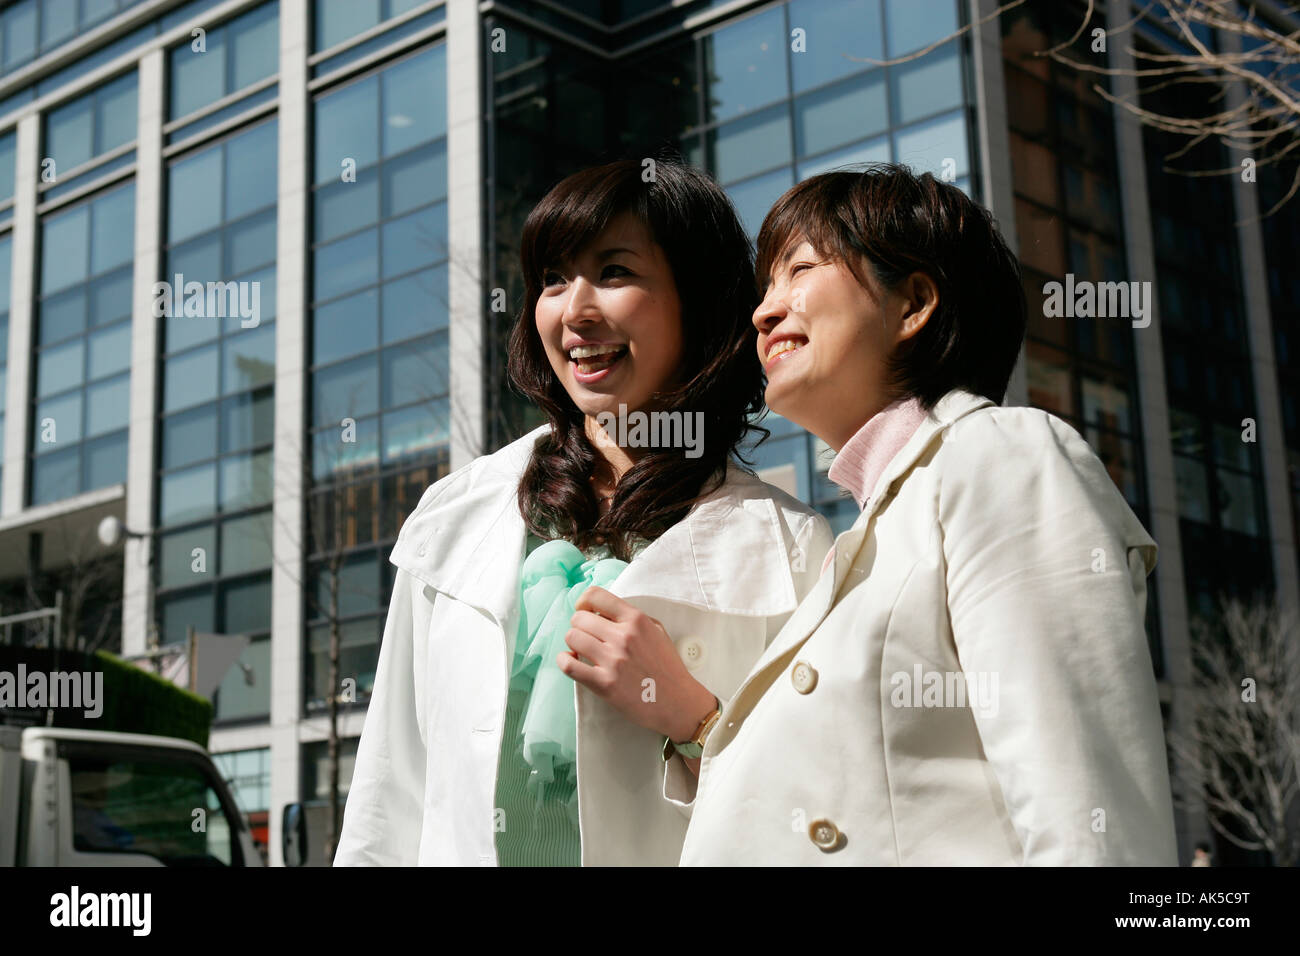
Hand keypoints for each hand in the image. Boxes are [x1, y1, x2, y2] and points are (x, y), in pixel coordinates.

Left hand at [557, 585, 716, 741]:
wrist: (678, 703)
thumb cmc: (668, 667)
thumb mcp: (657, 631)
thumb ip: (631, 618)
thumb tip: (602, 611)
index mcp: (636, 620)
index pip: (596, 595)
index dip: (584, 602)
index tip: (585, 611)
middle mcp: (623, 637)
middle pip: (579, 618)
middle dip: (579, 626)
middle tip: (587, 636)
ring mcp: (612, 661)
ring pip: (572, 637)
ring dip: (574, 643)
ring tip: (582, 650)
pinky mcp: (604, 684)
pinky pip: (568, 665)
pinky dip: (564, 660)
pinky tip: (571, 661)